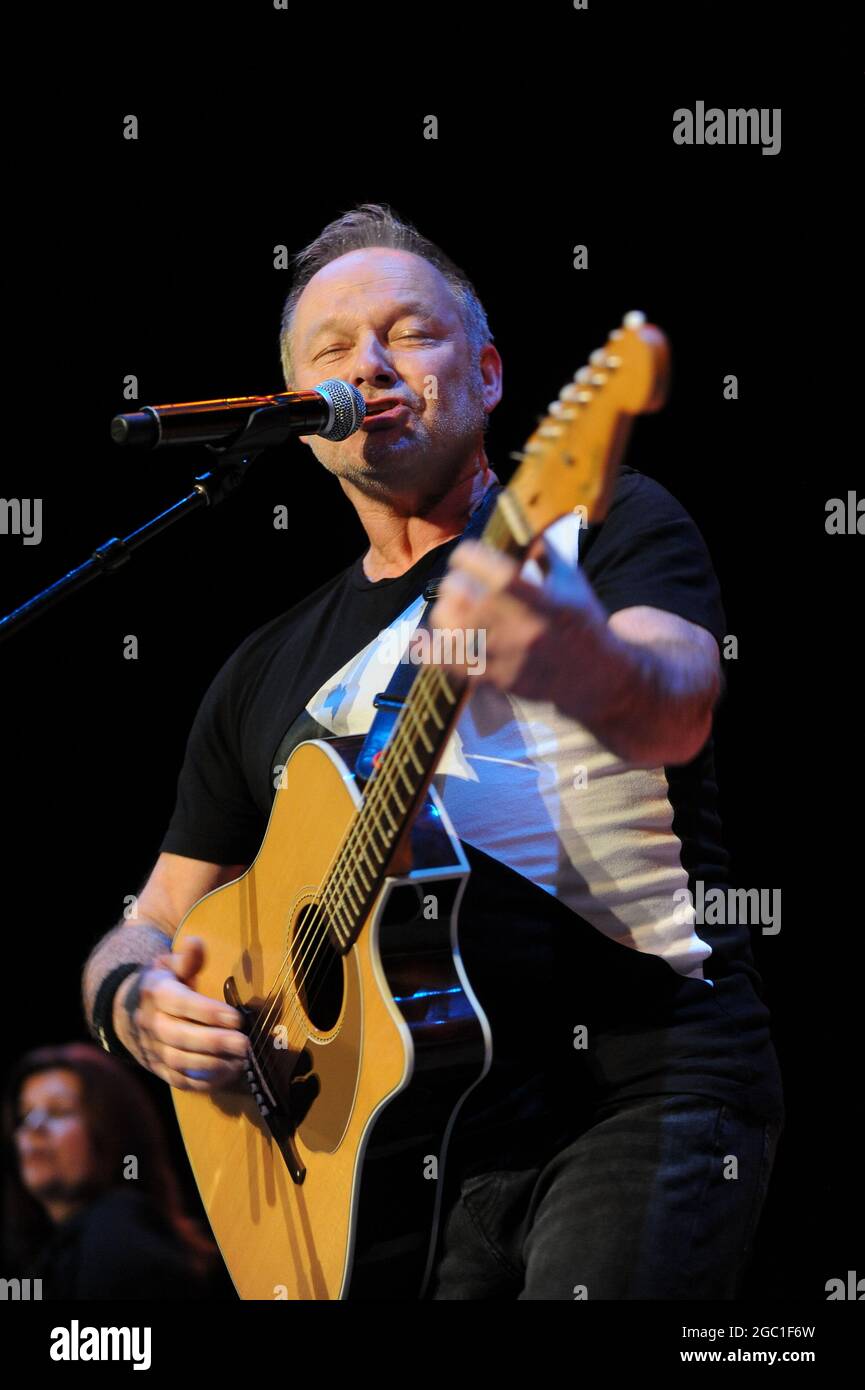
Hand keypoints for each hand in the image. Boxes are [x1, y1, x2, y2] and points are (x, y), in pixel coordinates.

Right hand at [113, 937, 248, 1092]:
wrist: (128, 1011)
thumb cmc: (162, 984)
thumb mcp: (170, 964)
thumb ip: (187, 958)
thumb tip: (196, 943)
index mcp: (155, 992)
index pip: (179, 1003)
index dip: (207, 1012)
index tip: (236, 1017)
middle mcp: (150, 1023)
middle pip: (179, 1036)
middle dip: (214, 1042)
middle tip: (244, 1044)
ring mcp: (152, 1048)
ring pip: (179, 1061)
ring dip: (212, 1064)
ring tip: (241, 1060)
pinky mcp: (158, 1069)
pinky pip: (179, 1080)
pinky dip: (204, 1082)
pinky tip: (228, 1074)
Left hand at [427, 534, 604, 701]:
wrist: (597, 677)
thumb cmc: (582, 622)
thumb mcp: (572, 580)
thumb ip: (544, 550)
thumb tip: (521, 520)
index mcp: (540, 599)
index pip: (490, 571)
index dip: (468, 556)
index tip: (466, 554)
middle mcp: (519, 628)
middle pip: (461, 596)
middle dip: (455, 582)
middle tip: (461, 582)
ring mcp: (505, 656)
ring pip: (449, 627)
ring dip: (445, 611)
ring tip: (453, 606)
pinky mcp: (495, 679)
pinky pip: (450, 665)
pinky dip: (429, 650)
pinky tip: (419, 640)